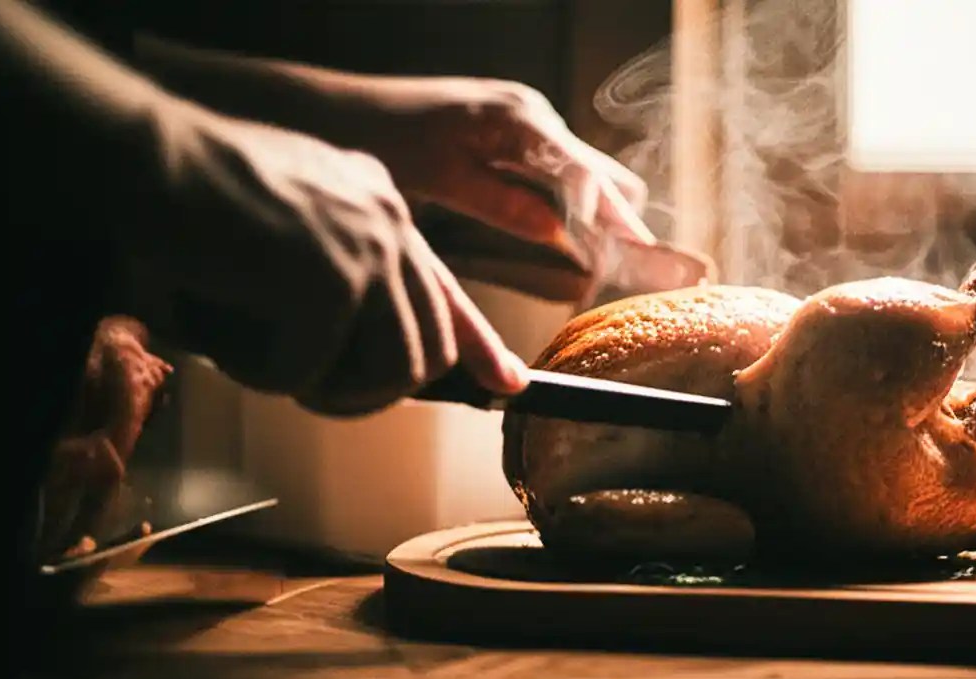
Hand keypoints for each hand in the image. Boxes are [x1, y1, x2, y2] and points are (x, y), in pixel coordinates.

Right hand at [117, 99, 527, 414]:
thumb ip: (332, 269)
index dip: (478, 345)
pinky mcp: (328, 282)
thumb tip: (345, 348)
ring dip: (331, 394)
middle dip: (377, 393)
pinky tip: (229, 345)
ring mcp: (366, 252)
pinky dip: (264, 376)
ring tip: (275, 371)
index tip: (506, 384)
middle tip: (316, 392)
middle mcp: (389, 226)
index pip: (446, 290)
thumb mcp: (290, 224)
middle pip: (426, 347)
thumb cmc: (198, 191)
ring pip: (389, 372)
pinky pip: (306, 372)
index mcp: (382, 209)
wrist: (150, 155)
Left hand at [327, 77, 655, 258]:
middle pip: (602, 171)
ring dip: (596, 214)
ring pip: (585, 173)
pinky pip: (559, 171)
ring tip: (602, 263)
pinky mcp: (511, 134)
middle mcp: (533, 114)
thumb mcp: (442, 179)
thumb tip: (562, 236)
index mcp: (521, 121)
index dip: (616, 220)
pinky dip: (572, 204)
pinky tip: (568, 238)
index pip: (589, 176)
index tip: (638, 257)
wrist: (337, 109)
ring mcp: (525, 120)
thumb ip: (504, 205)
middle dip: (617, 219)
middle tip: (623, 271)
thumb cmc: (383, 139)